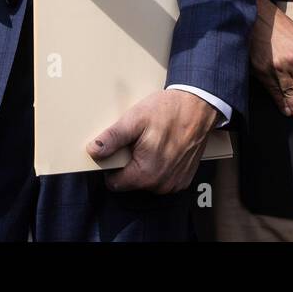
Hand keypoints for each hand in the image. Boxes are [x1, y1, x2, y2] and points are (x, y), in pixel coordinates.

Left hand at [86, 89, 218, 193]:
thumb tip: (94, 150)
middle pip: (132, 182)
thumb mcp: (134, 120)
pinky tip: (164, 149)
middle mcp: (161, 185)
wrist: (198, 107)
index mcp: (146, 174)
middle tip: (138, 141)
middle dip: (130, 164)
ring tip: (152, 143)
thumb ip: (112, 138)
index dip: (112, 166)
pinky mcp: (184, 180)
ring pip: (147, 181)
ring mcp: (174, 184)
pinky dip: (160, 167)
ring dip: (146, 166)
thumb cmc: (168, 111)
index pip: (115, 183)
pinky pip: (162, 179)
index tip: (119, 150)